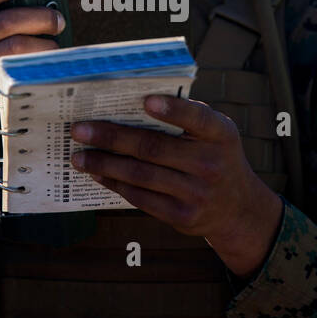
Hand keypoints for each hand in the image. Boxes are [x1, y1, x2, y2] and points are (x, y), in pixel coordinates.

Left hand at [70, 95, 284, 277]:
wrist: (237, 208)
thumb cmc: (216, 157)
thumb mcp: (216, 134)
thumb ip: (189, 117)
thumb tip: (133, 103)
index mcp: (221, 134)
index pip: (198, 118)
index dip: (173, 110)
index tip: (145, 101)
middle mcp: (211, 164)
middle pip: (153, 148)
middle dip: (111, 137)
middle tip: (79, 130)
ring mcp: (197, 193)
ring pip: (141, 175)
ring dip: (104, 164)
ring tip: (79, 156)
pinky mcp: (183, 216)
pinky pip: (141, 198)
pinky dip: (116, 184)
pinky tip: (98, 174)